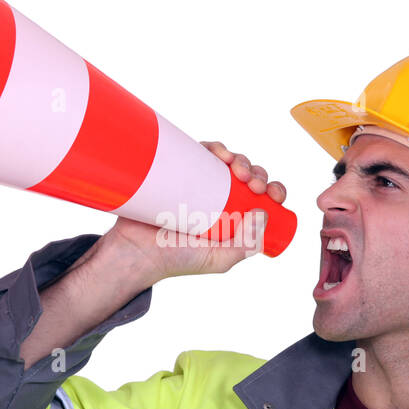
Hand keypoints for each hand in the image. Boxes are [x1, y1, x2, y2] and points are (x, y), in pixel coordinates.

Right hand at [96, 141, 287, 282]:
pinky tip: (221, 153)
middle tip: (253, 184)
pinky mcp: (178, 171)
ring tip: (237, 168)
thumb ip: (244, 245)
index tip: (271, 193)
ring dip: (240, 159)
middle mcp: (218, 198)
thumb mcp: (217, 260)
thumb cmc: (174, 259)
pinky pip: (200, 152)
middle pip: (247, 177)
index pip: (261, 199)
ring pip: (228, 162)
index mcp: (232, 218)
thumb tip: (264, 212)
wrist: (135, 249)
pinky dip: (215, 148)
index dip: (273, 190)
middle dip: (258, 174)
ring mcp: (198, 183)